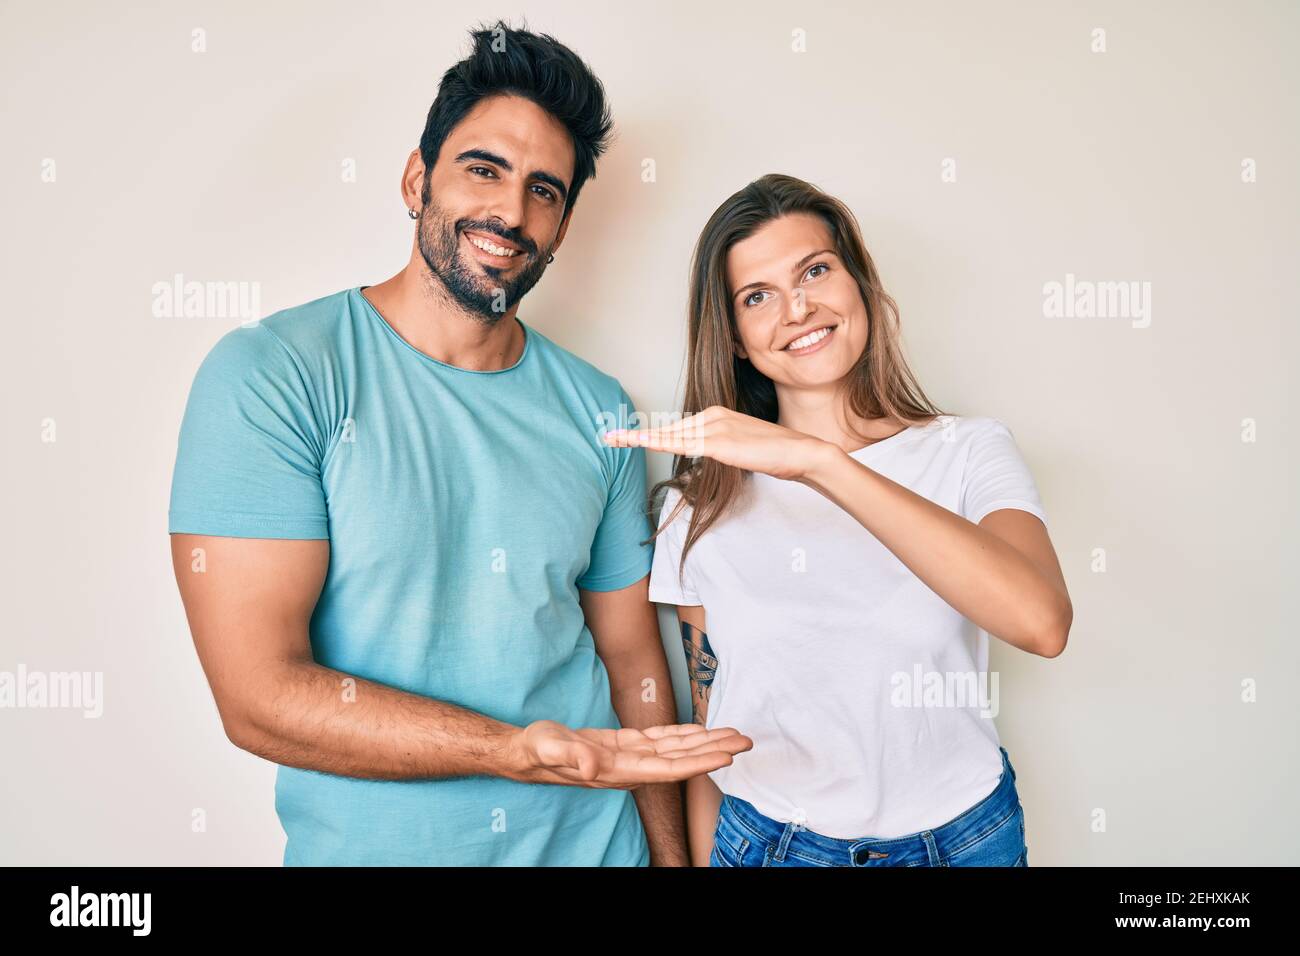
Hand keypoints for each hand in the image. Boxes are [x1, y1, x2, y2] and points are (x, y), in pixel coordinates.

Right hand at [508, 720, 752, 789]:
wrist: (527, 752)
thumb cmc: (536, 750)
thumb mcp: (548, 748)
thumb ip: (571, 756)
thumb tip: (592, 764)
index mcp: (618, 770)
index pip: (667, 768)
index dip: (698, 762)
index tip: (726, 757)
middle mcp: (631, 767)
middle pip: (681, 759)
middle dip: (714, 751)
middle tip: (746, 742)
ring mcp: (630, 756)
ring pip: (676, 749)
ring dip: (706, 742)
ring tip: (734, 735)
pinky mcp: (626, 745)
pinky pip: (662, 740)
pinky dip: (684, 734)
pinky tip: (701, 730)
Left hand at [603, 405, 831, 481]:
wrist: (799, 453)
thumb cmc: (774, 454)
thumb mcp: (740, 449)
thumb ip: (720, 448)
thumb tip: (708, 455)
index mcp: (715, 415)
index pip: (676, 427)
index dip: (650, 433)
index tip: (627, 437)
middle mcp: (712, 416)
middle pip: (667, 429)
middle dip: (636, 435)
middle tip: (609, 437)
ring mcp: (715, 427)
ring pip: (670, 435)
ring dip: (640, 439)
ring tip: (614, 440)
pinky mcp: (720, 442)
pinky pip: (683, 444)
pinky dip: (659, 443)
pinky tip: (641, 444)